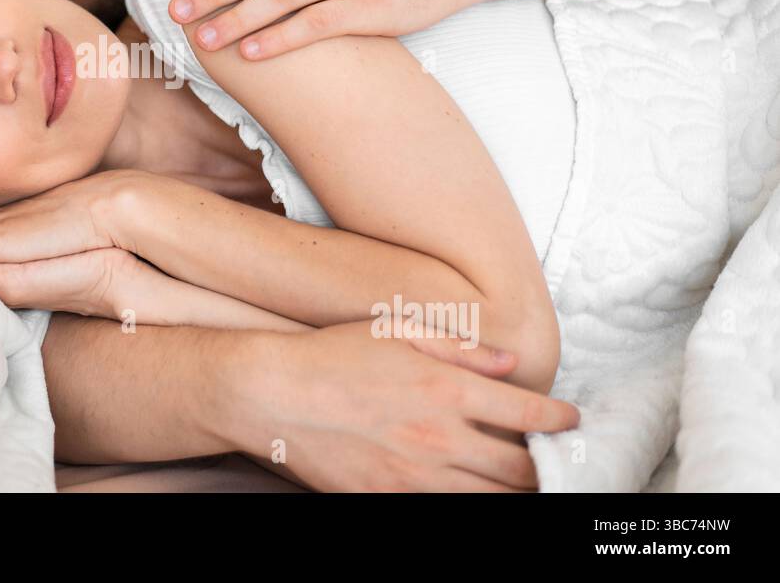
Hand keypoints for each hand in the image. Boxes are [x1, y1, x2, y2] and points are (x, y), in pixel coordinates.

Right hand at [223, 321, 578, 490]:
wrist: (271, 394)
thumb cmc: (331, 355)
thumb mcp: (396, 331)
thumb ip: (460, 349)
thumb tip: (510, 363)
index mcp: (445, 390)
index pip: (527, 415)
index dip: (559, 420)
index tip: (570, 419)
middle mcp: (439, 439)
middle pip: (519, 470)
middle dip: (546, 467)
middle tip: (553, 461)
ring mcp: (413, 476)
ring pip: (488, 499)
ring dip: (512, 491)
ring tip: (522, 483)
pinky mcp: (387, 499)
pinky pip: (443, 511)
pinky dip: (465, 503)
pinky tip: (468, 491)